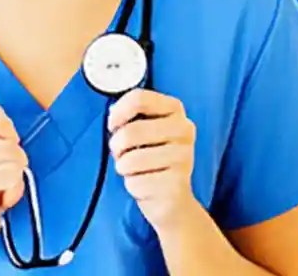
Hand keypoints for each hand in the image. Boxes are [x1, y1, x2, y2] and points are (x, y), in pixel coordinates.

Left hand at [108, 89, 198, 232]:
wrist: (173, 200)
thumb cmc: (151, 159)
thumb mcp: (142, 129)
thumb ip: (128, 115)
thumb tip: (113, 112)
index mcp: (175, 109)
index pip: (139, 98)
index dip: (118, 113)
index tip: (113, 125)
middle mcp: (184, 130)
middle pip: (130, 132)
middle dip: (116, 146)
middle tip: (122, 154)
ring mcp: (184, 157)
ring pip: (130, 160)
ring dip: (124, 168)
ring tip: (136, 170)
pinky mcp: (177, 184)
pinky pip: (135, 183)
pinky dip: (133, 186)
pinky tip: (147, 185)